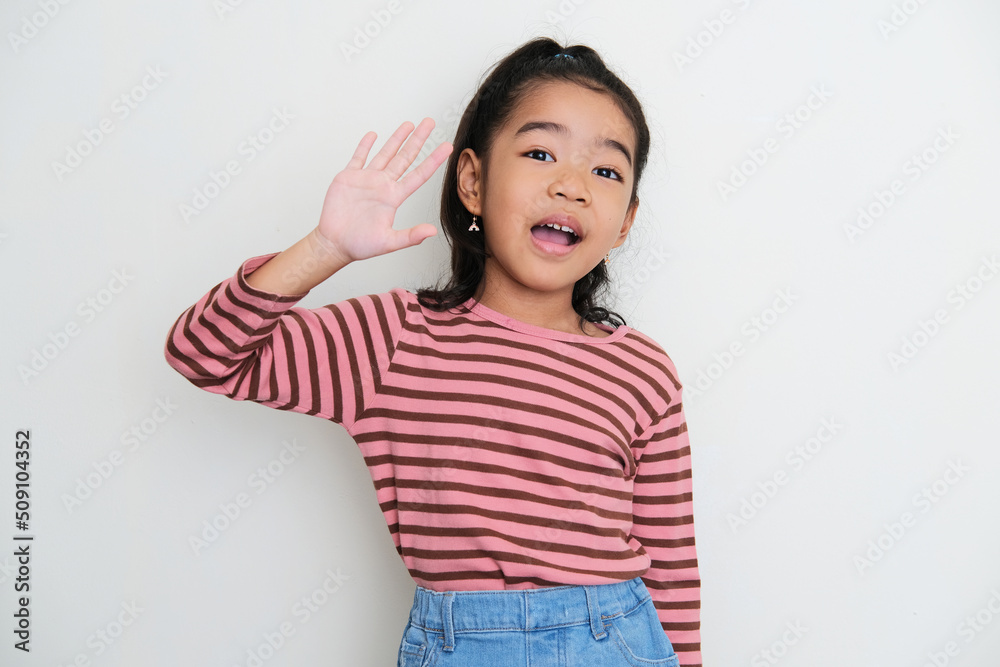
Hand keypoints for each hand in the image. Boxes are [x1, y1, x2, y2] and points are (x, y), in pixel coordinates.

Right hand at [314, 118, 452, 264]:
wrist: (334, 243)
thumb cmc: (360, 245)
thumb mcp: (389, 242)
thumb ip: (410, 236)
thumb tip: (432, 231)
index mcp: (394, 197)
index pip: (419, 175)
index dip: (433, 160)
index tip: (447, 147)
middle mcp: (383, 185)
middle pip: (405, 157)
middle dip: (418, 139)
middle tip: (430, 122)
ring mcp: (366, 180)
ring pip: (385, 153)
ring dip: (397, 138)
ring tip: (409, 124)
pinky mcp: (349, 178)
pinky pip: (359, 158)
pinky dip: (365, 146)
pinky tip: (373, 135)